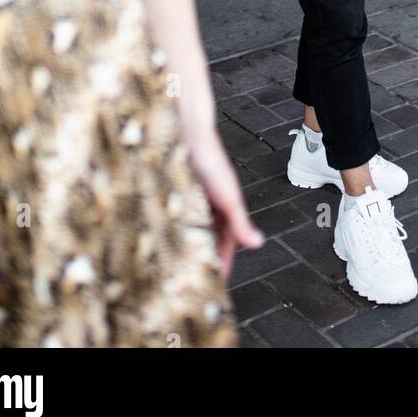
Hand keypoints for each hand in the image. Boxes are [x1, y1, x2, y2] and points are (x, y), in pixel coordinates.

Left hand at [183, 118, 265, 277]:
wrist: (186, 134)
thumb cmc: (210, 162)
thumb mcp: (228, 197)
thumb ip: (239, 222)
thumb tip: (257, 243)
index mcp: (224, 208)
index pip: (225, 242)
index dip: (222, 261)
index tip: (216, 281)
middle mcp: (206, 206)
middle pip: (206, 239)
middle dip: (202, 257)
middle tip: (192, 280)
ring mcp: (188, 200)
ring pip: (187, 231)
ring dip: (185, 246)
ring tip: (174, 266)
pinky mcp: (171, 194)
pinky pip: (171, 219)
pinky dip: (170, 231)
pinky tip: (160, 241)